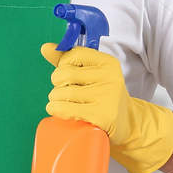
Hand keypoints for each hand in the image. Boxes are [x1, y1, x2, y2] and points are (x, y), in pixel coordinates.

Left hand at [40, 43, 172, 172]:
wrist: (127, 124)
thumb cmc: (103, 97)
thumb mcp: (90, 75)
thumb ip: (67, 60)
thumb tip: (46, 47)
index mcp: (107, 63)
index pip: (73, 54)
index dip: (63, 65)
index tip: (67, 76)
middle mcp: (110, 77)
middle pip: (64, 74)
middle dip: (57, 84)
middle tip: (63, 92)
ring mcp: (107, 96)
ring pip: (62, 93)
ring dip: (55, 100)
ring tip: (63, 104)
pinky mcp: (101, 115)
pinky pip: (66, 109)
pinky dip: (56, 110)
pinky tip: (58, 111)